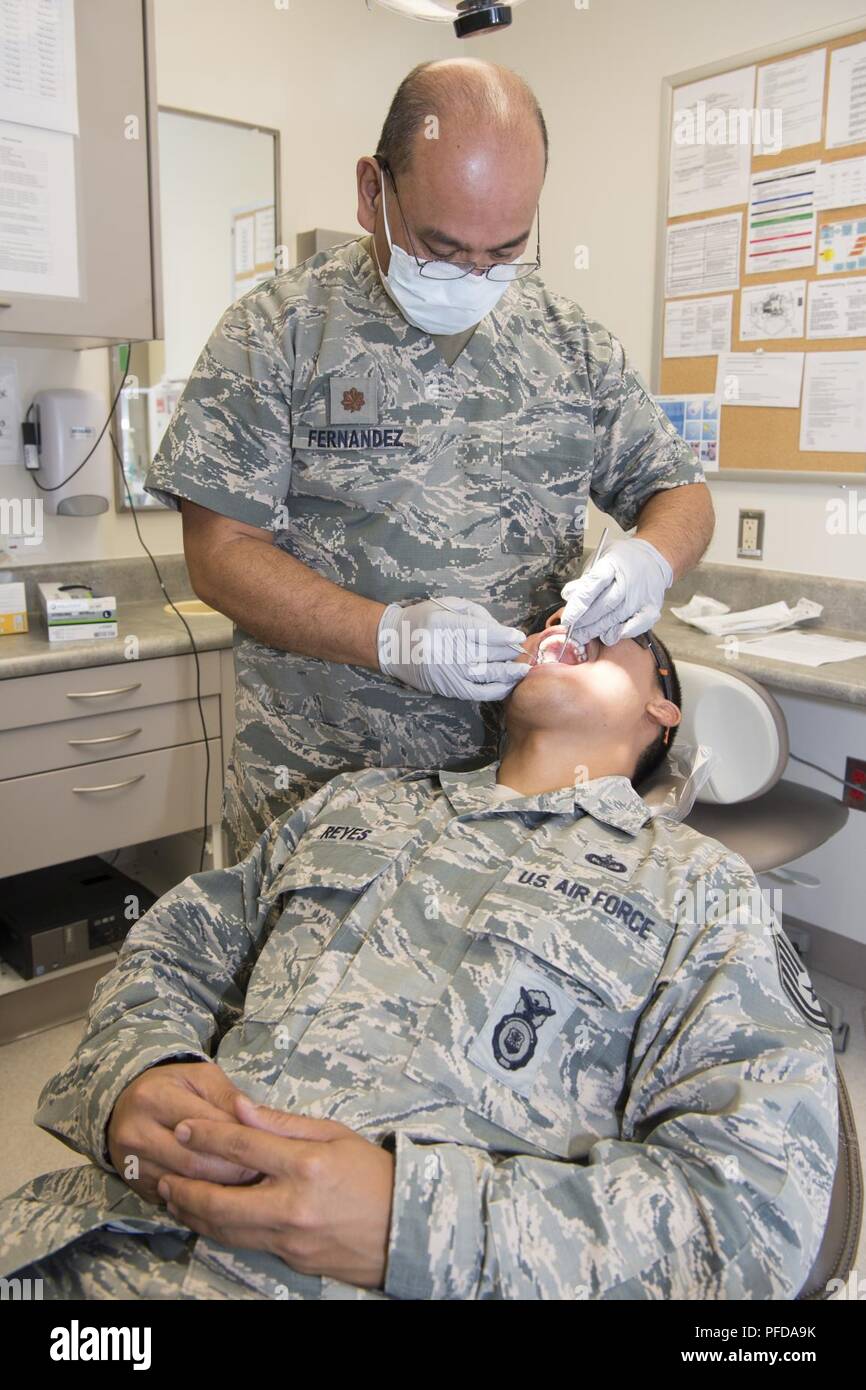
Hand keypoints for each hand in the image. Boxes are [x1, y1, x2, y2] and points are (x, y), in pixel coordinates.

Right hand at [107, 1061, 260, 1203]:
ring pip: (184, 1184)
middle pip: (195, 1162)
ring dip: (220, 1188)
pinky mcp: (134, 1183)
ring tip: (249, 1186)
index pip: (206, 1125)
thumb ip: (228, 1097)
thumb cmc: (174, 1087)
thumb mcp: (202, 1078)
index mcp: (154, 1097)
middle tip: (262, 1175)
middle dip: (233, 1171)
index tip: (268, 1149)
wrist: (127, 1103)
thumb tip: (256, 1121)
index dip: (240, 1139)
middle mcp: (136, 1131)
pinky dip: (200, 1198)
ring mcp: (131, 1162)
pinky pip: (173, 1197)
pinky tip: (221, 1194)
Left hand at [158, 1096, 394, 1289]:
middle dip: (186, 1189)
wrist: (405, 1227)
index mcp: (307, 1165)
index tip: (184, 1128)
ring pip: (225, 1230)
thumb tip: (241, 1109)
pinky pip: (244, 1243)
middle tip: (164, 1177)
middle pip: (221, 1200)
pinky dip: (218, 1230)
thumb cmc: (372, 1173)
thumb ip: (283, 1124)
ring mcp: (289, 1238)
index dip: (208, 1136)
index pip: (243, 1146)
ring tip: (174, 1199)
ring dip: (194, 1215)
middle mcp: (293, 1205)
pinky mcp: (290, 1260)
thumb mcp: (334, 1134)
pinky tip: (205, 1218)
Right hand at [377, 596, 527, 700]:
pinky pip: (479, 692)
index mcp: (445, 625)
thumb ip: (475, 614)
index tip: (519, 636)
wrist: (393, 645)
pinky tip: (508, 685)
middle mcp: (447, 649)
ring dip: (509, 672)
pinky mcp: (449, 687)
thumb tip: (502, 630)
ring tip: (522, 669)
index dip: (505, 635)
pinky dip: (496, 690)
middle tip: (524, 653)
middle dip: (510, 653)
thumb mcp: (446, 605)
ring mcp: (448, 671)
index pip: (482, 632)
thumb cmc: (423, 620)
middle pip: (489, 653)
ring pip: (487, 674)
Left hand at [559, 538, 672, 645]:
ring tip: (582, 636)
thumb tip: (569, 595)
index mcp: (613, 564)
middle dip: (584, 622)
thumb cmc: (624, 560)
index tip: (567, 618)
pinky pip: (635, 626)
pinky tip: (607, 636)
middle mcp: (628, 581)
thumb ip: (586, 579)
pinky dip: (620, 633)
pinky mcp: (651, 608)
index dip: (578, 605)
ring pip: (614, 618)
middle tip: (571, 631)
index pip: (592, 586)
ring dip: (596, 630)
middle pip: (602, 606)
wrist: (653, 558)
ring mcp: (641, 596)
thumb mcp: (601, 559)